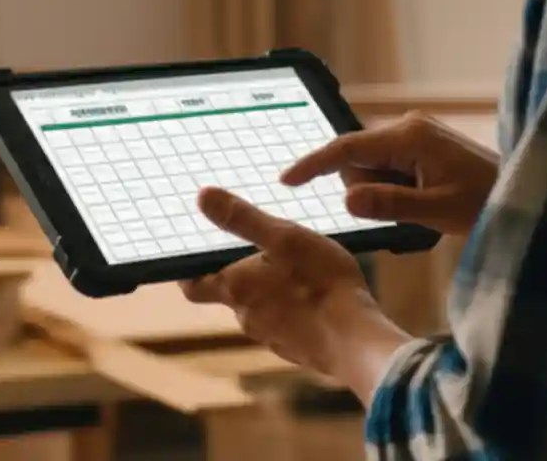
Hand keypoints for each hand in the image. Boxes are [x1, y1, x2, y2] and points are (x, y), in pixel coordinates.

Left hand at [180, 187, 411, 402]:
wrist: (356, 341)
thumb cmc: (319, 283)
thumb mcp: (284, 238)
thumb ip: (243, 219)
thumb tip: (202, 196)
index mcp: (235, 289)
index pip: (193, 286)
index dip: (190, 273)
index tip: (194, 260)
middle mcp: (246, 318)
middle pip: (232, 295)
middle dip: (245, 277)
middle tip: (268, 254)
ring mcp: (273, 339)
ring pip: (263, 311)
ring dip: (273, 294)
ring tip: (301, 275)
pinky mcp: (298, 351)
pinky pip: (289, 328)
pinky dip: (296, 313)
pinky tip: (321, 301)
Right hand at [281, 111, 497, 234]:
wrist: (520, 194)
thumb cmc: (485, 202)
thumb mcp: (438, 210)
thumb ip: (390, 204)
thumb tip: (346, 199)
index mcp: (409, 135)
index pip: (347, 147)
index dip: (314, 164)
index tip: (285, 181)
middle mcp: (408, 126)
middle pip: (357, 159)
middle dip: (368, 189)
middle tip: (408, 209)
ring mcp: (415, 133)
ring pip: (371, 166)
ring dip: (384, 191)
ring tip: (424, 205)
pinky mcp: (420, 144)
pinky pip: (388, 167)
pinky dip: (395, 188)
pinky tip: (423, 199)